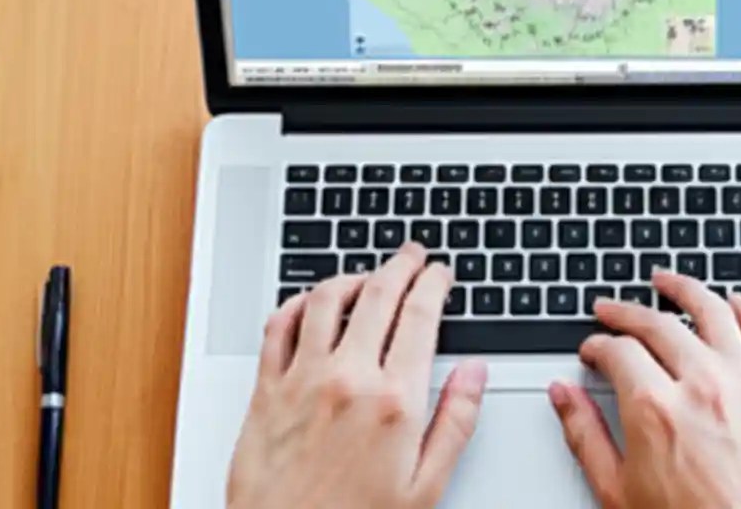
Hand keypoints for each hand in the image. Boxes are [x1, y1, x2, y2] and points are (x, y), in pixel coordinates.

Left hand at [227, 244, 487, 508]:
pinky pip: (279, 326)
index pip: (420, 315)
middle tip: (412, 255)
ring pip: (327, 299)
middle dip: (400, 264)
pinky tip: (311, 303)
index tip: (441, 274)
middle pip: (378, 294)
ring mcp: (303, 380)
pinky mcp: (266, 390)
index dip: (434, 283)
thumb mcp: (426, 487)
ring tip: (367, 275)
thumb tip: (474, 374)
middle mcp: (348, 380)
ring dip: (353, 276)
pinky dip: (298, 302)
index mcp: (395, 401)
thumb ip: (455, 423)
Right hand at [549, 272, 740, 508]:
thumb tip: (563, 396)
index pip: (618, 350)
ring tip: (667, 280)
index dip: (598, 343)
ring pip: (714, 313)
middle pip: (658, 324)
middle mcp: (701, 387)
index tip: (592, 348)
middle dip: (627, 311)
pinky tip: (735, 302)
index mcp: (655, 409)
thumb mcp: (617, 491)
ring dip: (686, 289)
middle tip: (611, 309)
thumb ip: (585, 436)